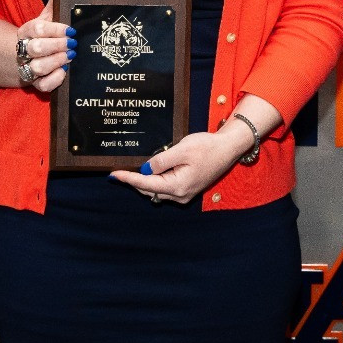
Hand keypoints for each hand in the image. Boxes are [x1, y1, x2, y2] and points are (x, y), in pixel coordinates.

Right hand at [7, 5, 74, 94]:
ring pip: (38, 67)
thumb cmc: (42, 34)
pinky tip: (64, 72)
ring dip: (56, 62)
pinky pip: (43, 86)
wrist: (27, 57)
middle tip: (72, 44)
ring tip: (70, 56)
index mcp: (27, 31)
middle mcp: (25, 49)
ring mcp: (29, 67)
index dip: (55, 29)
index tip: (71, 30)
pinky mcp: (35, 83)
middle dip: (57, 46)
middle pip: (36, 48)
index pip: (37, 29)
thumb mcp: (47, 16)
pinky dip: (54, 80)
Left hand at [110, 132, 240, 203]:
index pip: (146, 183)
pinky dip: (156, 181)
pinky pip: (166, 188)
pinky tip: (151, 172)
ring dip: (145, 182)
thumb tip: (146, 169)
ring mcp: (184, 194)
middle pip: (150, 190)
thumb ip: (162, 161)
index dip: (128, 178)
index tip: (113, 175)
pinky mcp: (187, 189)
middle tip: (119, 171)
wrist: (228, 148)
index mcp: (178, 186)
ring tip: (131, 171)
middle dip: (134, 181)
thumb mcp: (182, 149)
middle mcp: (180, 194)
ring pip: (157, 191)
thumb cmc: (207, 147)